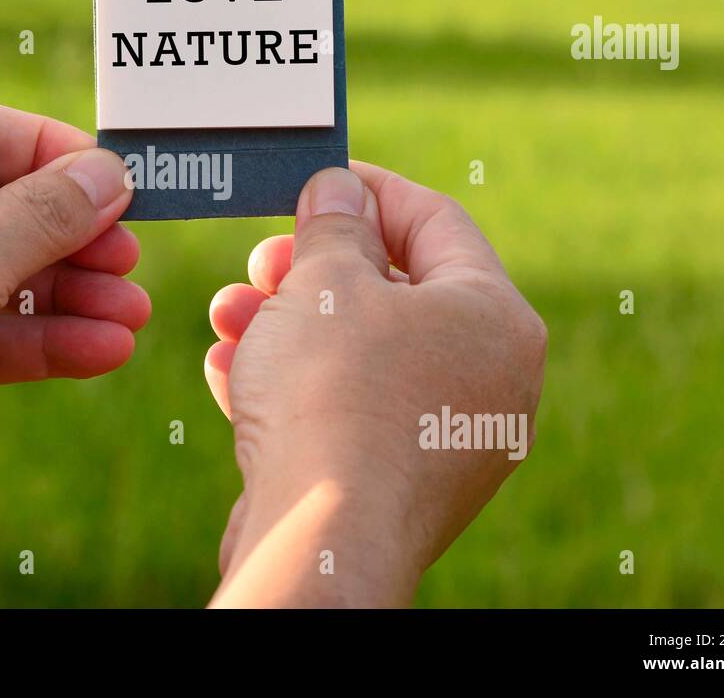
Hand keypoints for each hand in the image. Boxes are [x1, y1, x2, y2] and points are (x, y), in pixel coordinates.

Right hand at [204, 164, 545, 606]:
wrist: (320, 544)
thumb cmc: (333, 398)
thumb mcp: (325, 283)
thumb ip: (334, 226)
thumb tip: (339, 188)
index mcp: (496, 317)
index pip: (436, 220)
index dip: (368, 190)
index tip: (315, 178)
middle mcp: (489, 379)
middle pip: (395, 291)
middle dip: (311, 269)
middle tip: (261, 260)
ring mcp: (450, 439)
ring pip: (361, 354)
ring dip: (287, 327)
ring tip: (227, 315)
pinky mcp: (401, 484)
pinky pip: (349, 411)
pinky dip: (295, 384)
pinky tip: (231, 370)